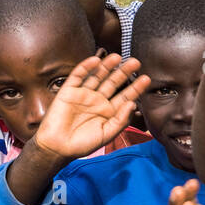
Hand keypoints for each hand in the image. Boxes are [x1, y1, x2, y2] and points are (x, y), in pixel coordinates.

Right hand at [30, 53, 146, 160]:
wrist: (58, 147)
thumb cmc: (83, 144)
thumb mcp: (107, 134)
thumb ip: (121, 120)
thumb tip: (133, 104)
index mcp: (109, 111)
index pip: (125, 96)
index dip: (135, 88)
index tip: (146, 79)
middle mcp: (97, 100)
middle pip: (113, 82)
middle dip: (124, 72)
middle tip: (136, 62)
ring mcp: (83, 94)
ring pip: (97, 76)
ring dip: (106, 66)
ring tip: (118, 57)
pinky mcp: (68, 91)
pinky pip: (78, 76)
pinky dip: (86, 67)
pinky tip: (96, 60)